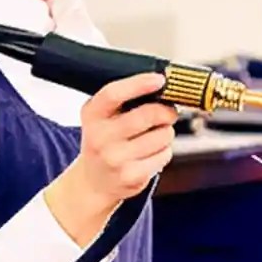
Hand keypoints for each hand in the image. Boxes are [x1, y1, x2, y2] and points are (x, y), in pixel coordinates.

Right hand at [45, 73, 177, 245]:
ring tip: (154, 137)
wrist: (94, 182)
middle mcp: (100, 137)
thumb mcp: (102, 117)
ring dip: (166, 132)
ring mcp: (115, 159)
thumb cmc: (106, 141)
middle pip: (148, 114)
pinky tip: (150, 154)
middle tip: (168, 112)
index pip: (114, 93)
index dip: (139, 84)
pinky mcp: (131, 176)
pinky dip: (164, 151)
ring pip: (162, 135)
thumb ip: (125, 100)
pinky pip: (164, 154)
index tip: (159, 80)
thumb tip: (162, 86)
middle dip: (166, 111)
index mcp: (92, 114)